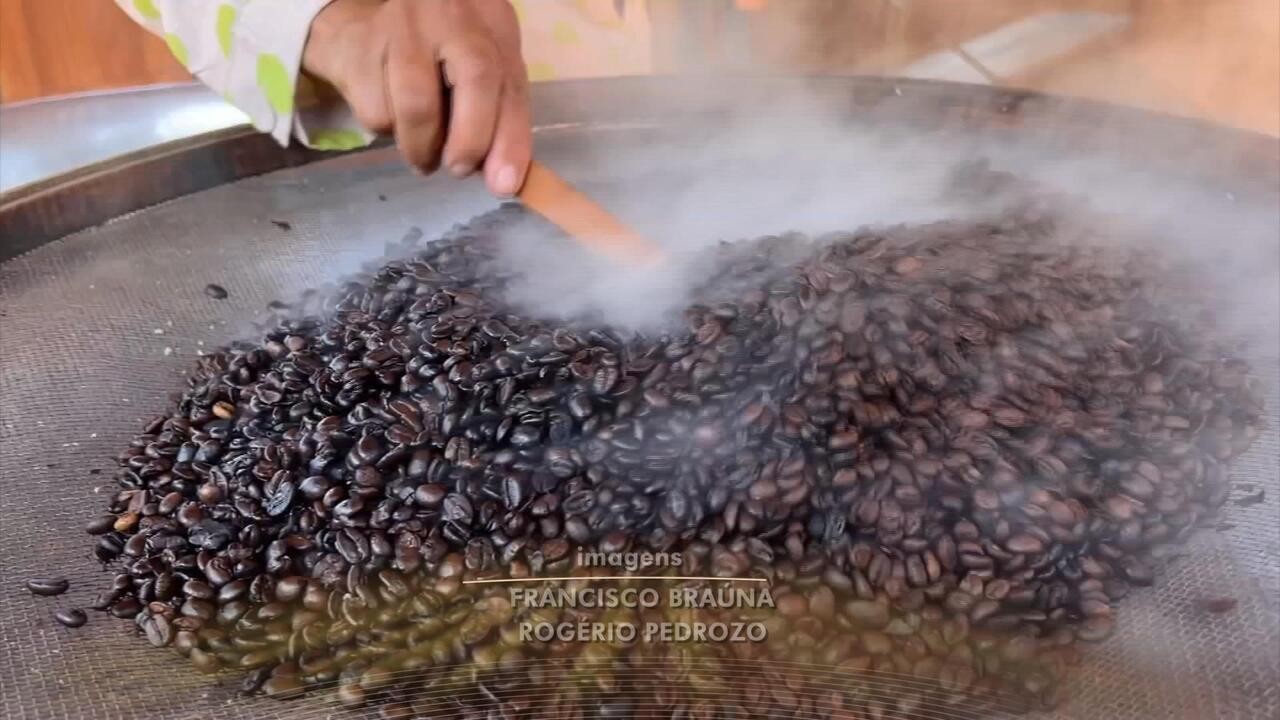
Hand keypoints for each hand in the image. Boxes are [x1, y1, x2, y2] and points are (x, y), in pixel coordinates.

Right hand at [303, 0, 531, 196]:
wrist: (360, 19)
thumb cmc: (434, 54)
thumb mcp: (479, 74)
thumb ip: (499, 120)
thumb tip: (503, 182)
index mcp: (490, 20)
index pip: (512, 83)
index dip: (511, 138)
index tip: (504, 184)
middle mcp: (450, 14)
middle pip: (476, 77)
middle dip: (470, 141)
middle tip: (458, 167)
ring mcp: (403, 25)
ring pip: (418, 104)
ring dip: (422, 146)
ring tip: (423, 151)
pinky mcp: (360, 46)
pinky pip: (376, 110)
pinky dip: (387, 130)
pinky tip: (391, 115)